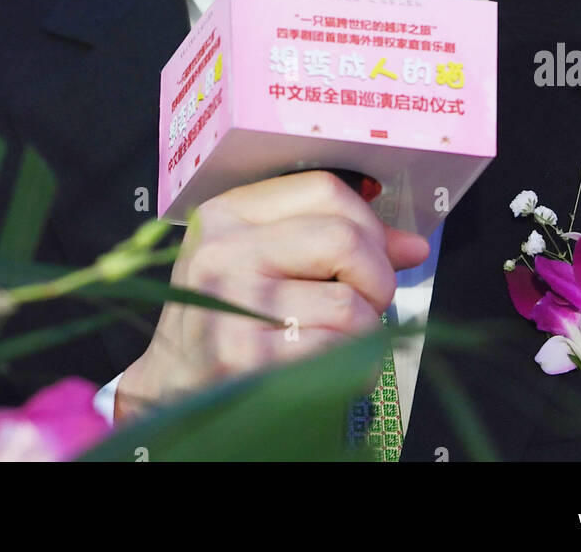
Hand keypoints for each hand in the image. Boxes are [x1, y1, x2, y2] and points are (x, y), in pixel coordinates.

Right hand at [113, 170, 430, 421]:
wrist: (168, 391)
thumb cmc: (224, 320)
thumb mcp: (258, 262)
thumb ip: (328, 240)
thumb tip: (412, 245)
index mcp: (227, 213)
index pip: (324, 189)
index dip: (368, 223)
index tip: (374, 254)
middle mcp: (223, 251)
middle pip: (344, 239)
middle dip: (377, 277)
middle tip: (366, 303)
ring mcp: (232, 304)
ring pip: (350, 304)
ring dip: (365, 331)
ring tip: (339, 341)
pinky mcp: (244, 359)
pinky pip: (337, 351)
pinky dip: (353, 365)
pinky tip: (329, 370)